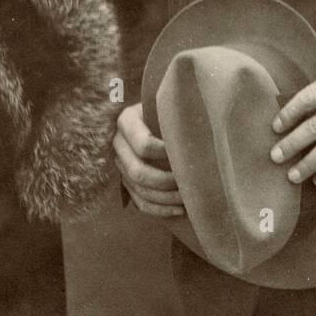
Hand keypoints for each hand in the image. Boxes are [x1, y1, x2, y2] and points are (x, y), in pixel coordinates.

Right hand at [112, 102, 183, 216]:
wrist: (156, 116)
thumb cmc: (168, 110)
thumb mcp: (165, 104)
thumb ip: (174, 111)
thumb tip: (198, 124)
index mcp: (127, 121)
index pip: (144, 144)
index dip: (165, 154)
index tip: (185, 155)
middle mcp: (118, 143)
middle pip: (138, 171)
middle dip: (166, 181)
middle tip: (188, 182)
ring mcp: (120, 165)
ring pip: (139, 189)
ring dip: (165, 199)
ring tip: (188, 199)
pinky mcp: (126, 182)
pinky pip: (139, 202)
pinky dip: (160, 210)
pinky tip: (180, 210)